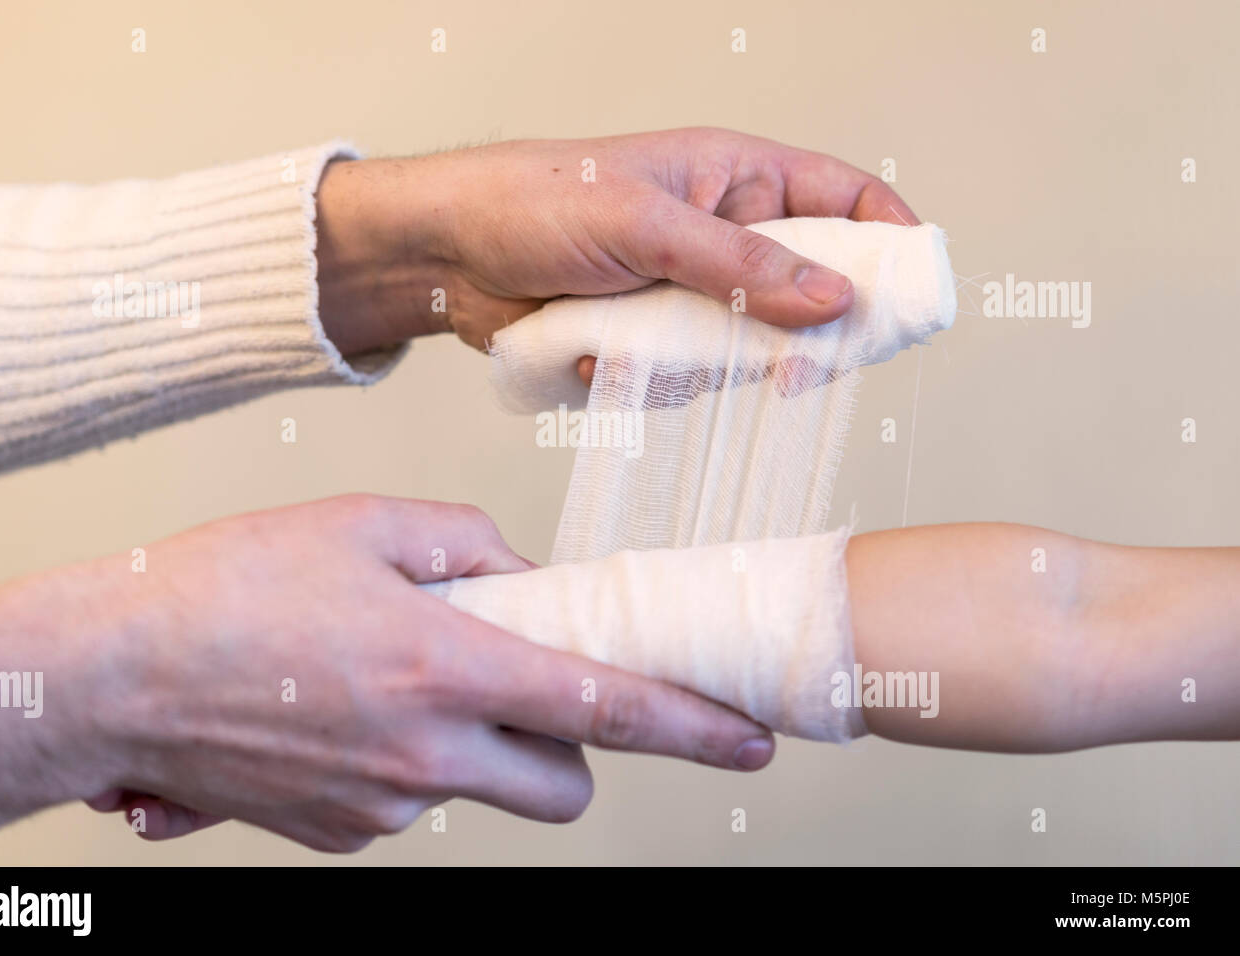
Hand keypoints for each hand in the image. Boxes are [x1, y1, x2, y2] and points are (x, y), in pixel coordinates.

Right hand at [0, 494, 773, 853]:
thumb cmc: (226, 588)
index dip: (692, 728)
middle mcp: (426, 758)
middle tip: (527, 685)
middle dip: (571, 746)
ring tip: (397, 679)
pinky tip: (347, 710)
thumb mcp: (363, 524)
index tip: (750, 739)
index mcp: (445, 671)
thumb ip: (468, 546)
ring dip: (479, 744)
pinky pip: (416, 800)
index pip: (604, 712)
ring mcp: (383, 807)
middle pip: (564, 787)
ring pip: (485, 791)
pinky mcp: (343, 836)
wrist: (106, 676)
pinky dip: (413, 760)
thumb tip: (524, 579)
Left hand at [315, 127, 918, 383]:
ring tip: (646, 338)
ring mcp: (692, 292)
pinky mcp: (655, 341)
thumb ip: (741, 264)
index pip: (844, 198)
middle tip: (791, 364)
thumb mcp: (643, 224)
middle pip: (813, 287)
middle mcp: (724, 234)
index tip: (916, 291)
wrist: (446, 257)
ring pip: (754, 345)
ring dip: (712, 359)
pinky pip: (694, 377)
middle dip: (803, 329)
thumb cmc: (533, 202)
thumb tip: (835, 299)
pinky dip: (661, 378)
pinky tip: (607, 355)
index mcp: (735, 176)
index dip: (890, 239)